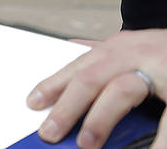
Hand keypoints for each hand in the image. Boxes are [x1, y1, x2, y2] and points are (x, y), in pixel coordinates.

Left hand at [27, 29, 166, 147]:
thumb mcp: (138, 46)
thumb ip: (108, 53)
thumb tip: (71, 47)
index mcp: (122, 47)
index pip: (80, 66)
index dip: (53, 85)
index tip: (32, 103)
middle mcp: (139, 53)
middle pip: (92, 78)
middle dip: (68, 108)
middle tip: (49, 133)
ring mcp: (163, 69)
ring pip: (122, 91)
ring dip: (100, 119)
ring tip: (86, 145)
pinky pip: (165, 118)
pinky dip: (154, 140)